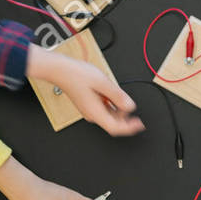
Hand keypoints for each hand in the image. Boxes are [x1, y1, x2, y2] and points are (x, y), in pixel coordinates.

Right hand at [27, 48, 143, 137]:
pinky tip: (111, 95)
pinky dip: (111, 106)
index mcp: (95, 112)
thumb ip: (118, 96)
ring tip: (119, 97)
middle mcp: (91, 114)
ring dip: (118, 110)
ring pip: (108, 116)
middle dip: (125, 118)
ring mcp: (88, 110)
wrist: (61, 71)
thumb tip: (130, 106)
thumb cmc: (77, 75)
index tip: (139, 125)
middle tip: (132, 109)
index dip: (129, 129)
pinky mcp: (87, 105)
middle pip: (113, 123)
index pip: (115, 128)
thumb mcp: (103, 83)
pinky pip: (103, 110)